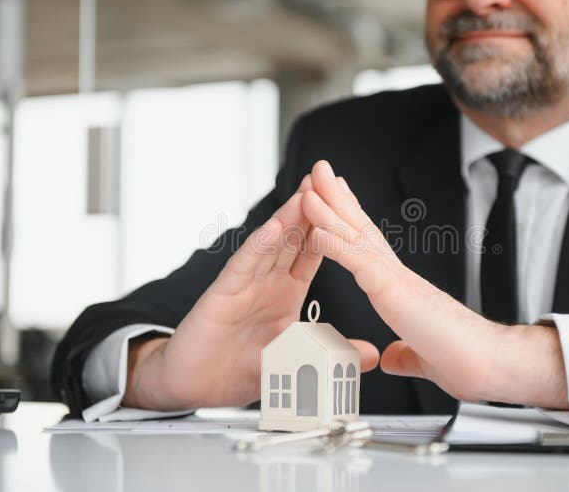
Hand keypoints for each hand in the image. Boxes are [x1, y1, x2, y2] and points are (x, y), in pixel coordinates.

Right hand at [124, 175, 379, 410]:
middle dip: (310, 211)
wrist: (196, 387)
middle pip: (292, 239)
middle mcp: (267, 283)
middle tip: (328, 182)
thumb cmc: (239, 369)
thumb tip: (372, 354)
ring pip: (270, 245)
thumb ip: (334, 352)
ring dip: (288, 219)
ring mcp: (245, 285)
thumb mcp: (296, 359)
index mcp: (286, 294)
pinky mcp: (223, 295)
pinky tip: (274, 228)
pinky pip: (244, 266)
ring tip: (307, 194)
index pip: (311, 254)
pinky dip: (258, 246)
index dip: (328, 230)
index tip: (347, 207)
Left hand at [301, 160, 568, 408]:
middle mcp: (397, 278)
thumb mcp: (422, 356)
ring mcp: (397, 282)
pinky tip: (316, 229)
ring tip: (309, 185)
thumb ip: (405, 354)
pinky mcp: (396, 294)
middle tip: (318, 171)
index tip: (336, 200)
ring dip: (330, 210)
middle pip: (360, 230)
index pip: (369, 248)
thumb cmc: (465, 359)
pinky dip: (336, 245)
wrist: (491, 366)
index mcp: (401, 289)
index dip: (350, 222)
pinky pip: (359, 264)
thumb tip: (392, 358)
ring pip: (356, 238)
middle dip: (336, 199)